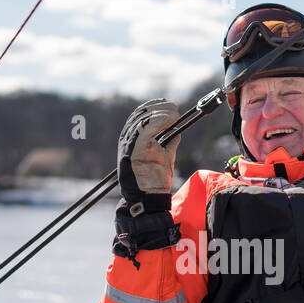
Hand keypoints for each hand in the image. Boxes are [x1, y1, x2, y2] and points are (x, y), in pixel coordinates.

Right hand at [117, 99, 179, 213]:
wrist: (148, 200)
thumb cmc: (154, 182)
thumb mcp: (165, 157)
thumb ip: (169, 143)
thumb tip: (177, 131)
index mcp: (131, 141)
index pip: (138, 116)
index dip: (152, 107)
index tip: (166, 102)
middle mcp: (127, 141)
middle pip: (139, 114)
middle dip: (158, 107)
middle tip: (174, 107)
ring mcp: (129, 145)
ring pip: (143, 119)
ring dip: (161, 112)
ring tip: (175, 113)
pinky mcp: (134, 150)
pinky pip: (146, 127)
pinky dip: (160, 120)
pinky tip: (171, 118)